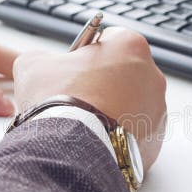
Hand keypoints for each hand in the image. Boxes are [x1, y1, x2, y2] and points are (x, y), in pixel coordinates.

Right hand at [13, 27, 166, 170]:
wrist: (70, 150)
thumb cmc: (58, 102)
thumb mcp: (34, 65)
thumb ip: (45, 58)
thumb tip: (45, 66)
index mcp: (130, 46)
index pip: (109, 40)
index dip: (87, 55)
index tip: (73, 70)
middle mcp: (152, 75)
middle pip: (124, 74)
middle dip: (103, 84)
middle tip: (76, 100)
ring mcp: (158, 110)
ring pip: (132, 105)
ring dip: (113, 111)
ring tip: (86, 124)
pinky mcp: (156, 140)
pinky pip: (136, 133)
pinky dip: (119, 136)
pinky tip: (98, 140)